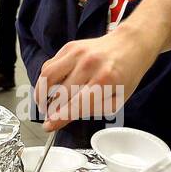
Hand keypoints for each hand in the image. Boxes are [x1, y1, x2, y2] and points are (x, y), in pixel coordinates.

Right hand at [36, 33, 153, 130]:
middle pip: (60, 94)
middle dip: (51, 109)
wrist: (130, 45)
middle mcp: (88, 65)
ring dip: (41, 93)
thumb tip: (67, 116)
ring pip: (47, 76)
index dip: (59, 118)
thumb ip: (93, 109)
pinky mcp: (70, 47)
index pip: (75, 105)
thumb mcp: (117, 99)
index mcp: (104, 81)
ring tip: (43, 103)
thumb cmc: (125, 74)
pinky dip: (45, 79)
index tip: (49, 126)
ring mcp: (77, 53)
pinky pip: (49, 65)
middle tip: (50, 116)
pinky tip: (50, 87)